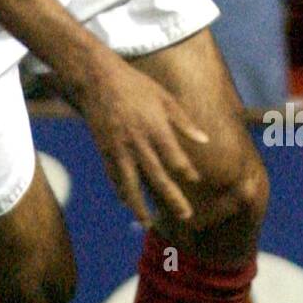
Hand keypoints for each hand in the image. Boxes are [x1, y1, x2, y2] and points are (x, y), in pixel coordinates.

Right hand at [78, 57, 206, 226]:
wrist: (97, 78)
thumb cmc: (135, 85)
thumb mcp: (164, 97)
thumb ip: (183, 121)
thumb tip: (204, 140)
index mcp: (156, 128)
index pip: (175, 158)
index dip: (187, 171)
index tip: (195, 180)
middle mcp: (138, 143)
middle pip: (157, 177)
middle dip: (172, 199)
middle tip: (185, 216)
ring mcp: (119, 149)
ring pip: (131, 185)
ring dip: (140, 206)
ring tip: (149, 224)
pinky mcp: (104, 150)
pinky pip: (114, 176)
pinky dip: (120, 191)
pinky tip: (127, 202)